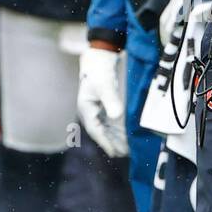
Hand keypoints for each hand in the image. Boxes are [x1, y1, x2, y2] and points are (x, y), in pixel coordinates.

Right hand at [78, 43, 127, 157]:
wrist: (100, 57)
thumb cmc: (100, 70)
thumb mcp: (105, 85)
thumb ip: (111, 100)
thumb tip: (116, 115)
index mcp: (86, 108)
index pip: (96, 130)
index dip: (105, 142)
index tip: (115, 153)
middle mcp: (89, 111)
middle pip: (101, 132)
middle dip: (111, 143)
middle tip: (123, 154)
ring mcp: (95, 109)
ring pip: (105, 128)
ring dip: (114, 138)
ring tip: (125, 149)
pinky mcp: (102, 105)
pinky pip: (109, 122)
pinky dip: (116, 130)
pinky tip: (124, 135)